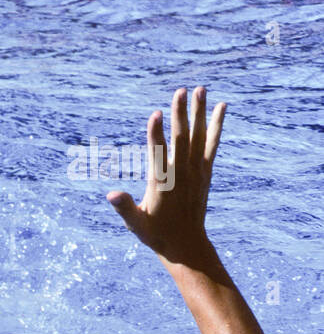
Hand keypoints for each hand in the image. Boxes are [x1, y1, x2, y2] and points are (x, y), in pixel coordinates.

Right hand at [107, 87, 224, 267]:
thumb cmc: (155, 233)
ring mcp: (196, 171)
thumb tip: (111, 194)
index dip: (155, 133)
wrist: (186, 243)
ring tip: (201, 90)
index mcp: (161, 183)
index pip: (158, 153)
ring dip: (200, 112)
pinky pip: (212, 143)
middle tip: (180, 91)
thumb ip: (124, 207)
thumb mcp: (135, 223)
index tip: (156, 114)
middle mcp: (181, 173)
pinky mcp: (205, 171)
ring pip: (198, 136)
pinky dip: (216, 125)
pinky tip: (220, 107)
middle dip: (180, 114)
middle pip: (181, 138)